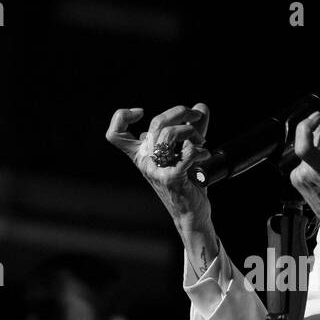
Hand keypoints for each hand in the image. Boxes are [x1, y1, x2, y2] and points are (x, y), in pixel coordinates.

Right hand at [106, 104, 213, 228]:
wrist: (191, 213)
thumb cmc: (187, 183)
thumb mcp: (186, 152)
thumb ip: (193, 129)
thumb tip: (201, 106)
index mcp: (141, 154)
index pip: (115, 135)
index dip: (121, 117)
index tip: (141, 113)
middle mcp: (145, 162)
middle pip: (156, 123)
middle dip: (180, 112)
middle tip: (195, 117)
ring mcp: (157, 170)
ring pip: (169, 134)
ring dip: (191, 132)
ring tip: (202, 141)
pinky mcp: (172, 178)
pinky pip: (187, 152)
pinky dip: (199, 149)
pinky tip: (205, 155)